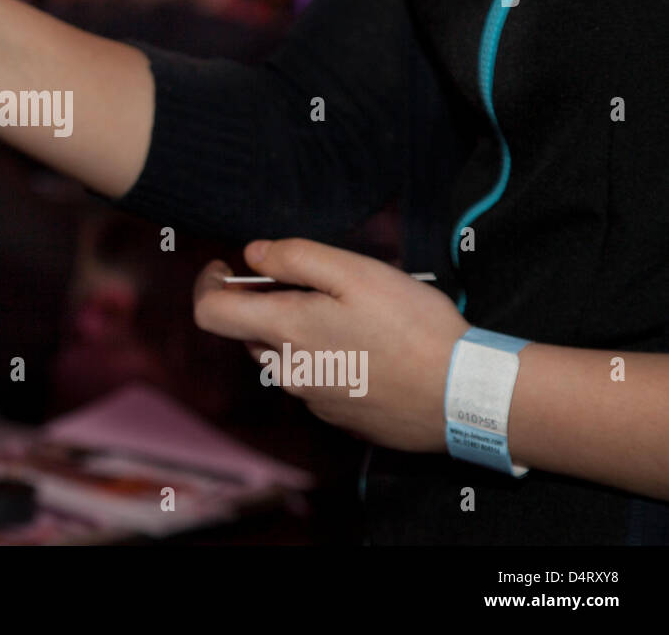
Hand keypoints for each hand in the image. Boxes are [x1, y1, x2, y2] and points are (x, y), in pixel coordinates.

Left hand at [193, 238, 469, 452]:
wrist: (463, 396)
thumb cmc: (412, 326)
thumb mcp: (356, 272)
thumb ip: (296, 258)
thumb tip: (252, 254)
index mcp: (285, 332)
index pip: (210, 314)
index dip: (208, 285)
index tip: (224, 268)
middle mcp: (288, 372)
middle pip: (250, 333)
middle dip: (263, 303)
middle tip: (309, 281)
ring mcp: (313, 400)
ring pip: (283, 357)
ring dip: (297, 331)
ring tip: (350, 312)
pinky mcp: (340, 417)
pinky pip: (314, 380)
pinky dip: (325, 357)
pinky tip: (368, 347)